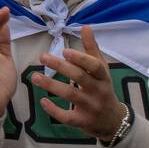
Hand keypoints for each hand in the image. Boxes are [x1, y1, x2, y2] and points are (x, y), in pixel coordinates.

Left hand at [30, 26, 125, 140]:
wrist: (113, 121)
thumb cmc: (103, 89)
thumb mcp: (101, 69)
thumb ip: (92, 49)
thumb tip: (86, 26)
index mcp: (102, 77)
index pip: (94, 66)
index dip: (80, 58)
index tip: (65, 50)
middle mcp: (98, 91)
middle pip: (79, 77)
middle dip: (61, 67)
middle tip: (43, 57)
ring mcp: (90, 107)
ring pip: (70, 95)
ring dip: (51, 85)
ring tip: (35, 77)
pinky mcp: (82, 121)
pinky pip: (67, 117)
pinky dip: (54, 110)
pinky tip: (42, 101)